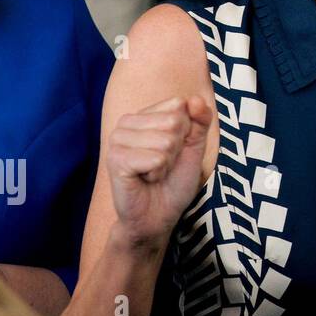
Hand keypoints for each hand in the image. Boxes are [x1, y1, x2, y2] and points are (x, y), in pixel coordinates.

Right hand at [106, 95, 213, 250]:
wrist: (157, 215)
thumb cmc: (174, 181)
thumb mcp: (195, 146)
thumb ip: (200, 121)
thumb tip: (196, 99)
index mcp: (144, 115)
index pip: (179, 104)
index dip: (186, 132)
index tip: (175, 150)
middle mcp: (126, 122)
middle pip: (174, 121)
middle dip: (177, 148)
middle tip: (164, 164)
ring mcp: (117, 140)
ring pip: (165, 140)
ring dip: (167, 162)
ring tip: (154, 172)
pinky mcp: (115, 160)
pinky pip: (156, 158)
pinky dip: (158, 172)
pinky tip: (145, 179)